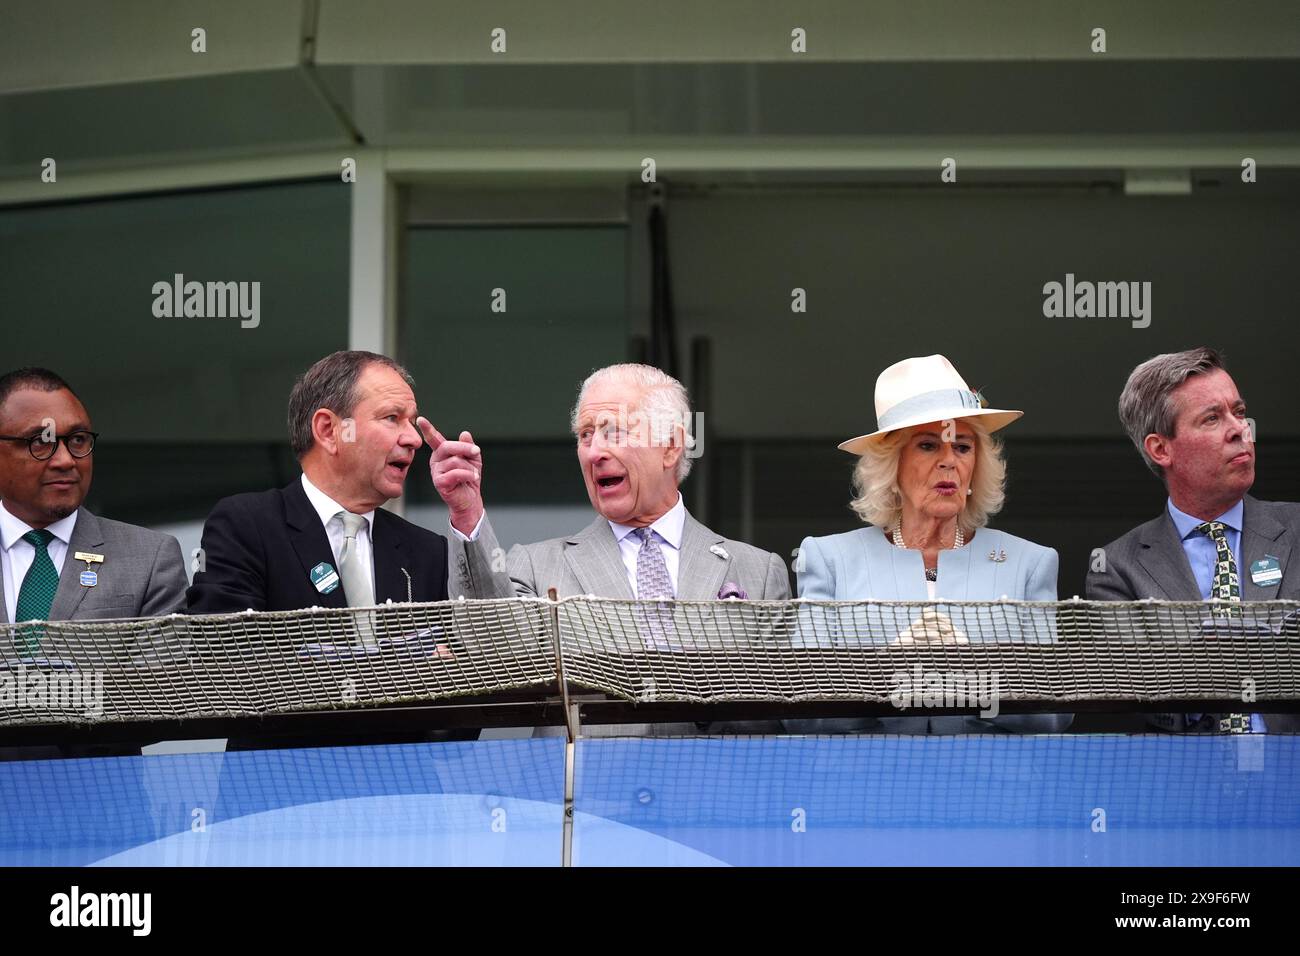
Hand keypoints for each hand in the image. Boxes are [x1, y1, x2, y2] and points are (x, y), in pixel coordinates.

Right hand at [418, 417, 483, 534]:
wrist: (470, 500)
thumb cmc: (469, 479)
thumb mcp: (473, 459)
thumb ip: (469, 447)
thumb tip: (465, 434)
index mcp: (442, 453)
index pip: (434, 439)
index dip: (428, 429)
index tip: (420, 419)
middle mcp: (436, 461)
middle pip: (446, 446)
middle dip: (464, 448)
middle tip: (476, 451)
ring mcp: (436, 472)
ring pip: (455, 461)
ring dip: (469, 467)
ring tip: (473, 475)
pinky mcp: (439, 483)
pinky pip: (456, 473)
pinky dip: (468, 474)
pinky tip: (473, 478)